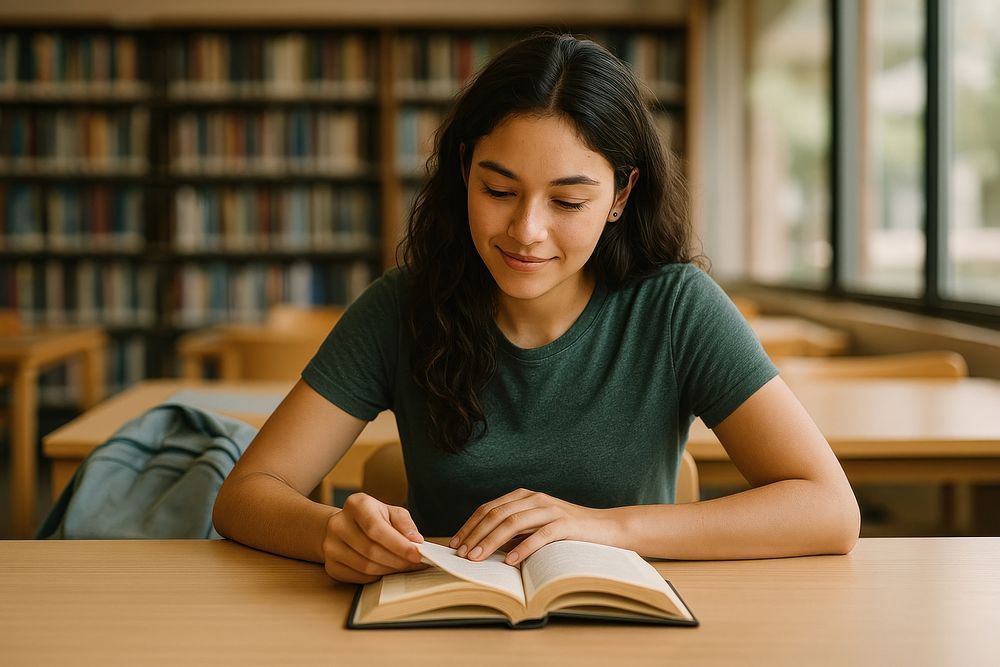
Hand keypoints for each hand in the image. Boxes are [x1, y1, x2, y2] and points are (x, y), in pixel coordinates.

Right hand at [322, 492, 425, 583]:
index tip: (417, 554)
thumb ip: (404, 523)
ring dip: (389, 570)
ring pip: (365, 566)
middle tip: (415, 563)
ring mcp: (330, 545)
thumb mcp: (390, 512)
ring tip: (403, 566)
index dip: (398, 544)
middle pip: (371, 550)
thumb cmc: (372, 518)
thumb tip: (415, 541)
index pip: (376, 528)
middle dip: (398, 560)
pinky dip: (377, 576)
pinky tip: (386, 569)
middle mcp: (338, 524)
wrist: (344, 527)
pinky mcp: (330, 565)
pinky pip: (358, 577)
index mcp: (356, 504)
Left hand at [448, 488, 619, 565]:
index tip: (455, 543)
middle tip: (462, 554)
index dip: (470, 525)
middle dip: (476, 535)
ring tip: (478, 559)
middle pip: (496, 514)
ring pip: (513, 523)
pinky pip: (540, 535)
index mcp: (524, 497)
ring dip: (492, 541)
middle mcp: (534, 499)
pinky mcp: (566, 524)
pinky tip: (510, 561)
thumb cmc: (568, 532)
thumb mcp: (536, 528)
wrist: (607, 528)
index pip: (489, 508)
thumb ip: (514, 532)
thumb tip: (482, 548)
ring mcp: (550, 509)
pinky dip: (523, 548)